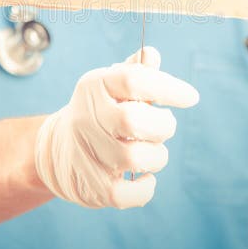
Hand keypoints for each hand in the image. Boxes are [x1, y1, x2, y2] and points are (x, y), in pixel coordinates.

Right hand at [34, 46, 199, 208]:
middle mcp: (87, 118)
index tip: (190, 96)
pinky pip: (132, 193)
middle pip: (133, 120)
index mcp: (94, 87)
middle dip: (162, 124)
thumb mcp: (111, 86)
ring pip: (137, 158)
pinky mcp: (94, 187)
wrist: (57, 151)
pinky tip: (143, 175)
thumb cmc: (99, 113)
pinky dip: (147, 187)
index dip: (168, 87)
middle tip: (163, 125)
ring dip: (157, 155)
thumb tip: (152, 54)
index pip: (133, 79)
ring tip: (151, 150)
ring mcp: (88, 154)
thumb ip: (136, 71)